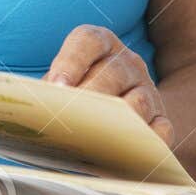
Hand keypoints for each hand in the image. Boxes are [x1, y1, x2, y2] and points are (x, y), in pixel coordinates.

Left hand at [43, 24, 173, 144]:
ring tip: (93, 139)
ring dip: (116, 121)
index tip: (56, 88)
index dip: (71, 62)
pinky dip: (145, 142)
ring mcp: (148, 89)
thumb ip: (48, 92)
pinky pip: (161, 130)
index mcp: (100, 44)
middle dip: (90, 96)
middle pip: (112, 72)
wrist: (105, 115)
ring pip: (138, 102)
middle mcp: (128, 62)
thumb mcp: (58, 87)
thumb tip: (34, 108)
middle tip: (70, 119)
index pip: (88, 40)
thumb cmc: (73, 98)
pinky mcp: (161, 118)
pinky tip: (123, 154)